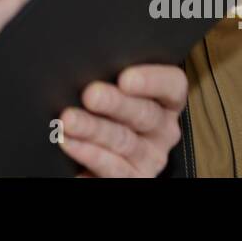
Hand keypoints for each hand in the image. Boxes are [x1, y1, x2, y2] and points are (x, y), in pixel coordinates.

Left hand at [58, 64, 186, 176]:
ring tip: (69, 120)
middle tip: (90, 95)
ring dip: (93, 129)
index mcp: (164, 102)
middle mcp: (162, 130)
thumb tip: (85, 61)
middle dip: (115, 103)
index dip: (153, 80)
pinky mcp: (133, 179)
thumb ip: (109, 76)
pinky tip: (70, 143)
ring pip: (123, 140)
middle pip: (145, 113)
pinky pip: (112, 168)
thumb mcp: (113, 89)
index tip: (125, 78)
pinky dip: (89, 155)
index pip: (172, 86)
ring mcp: (149, 157)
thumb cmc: (103, 110)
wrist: (95, 157)